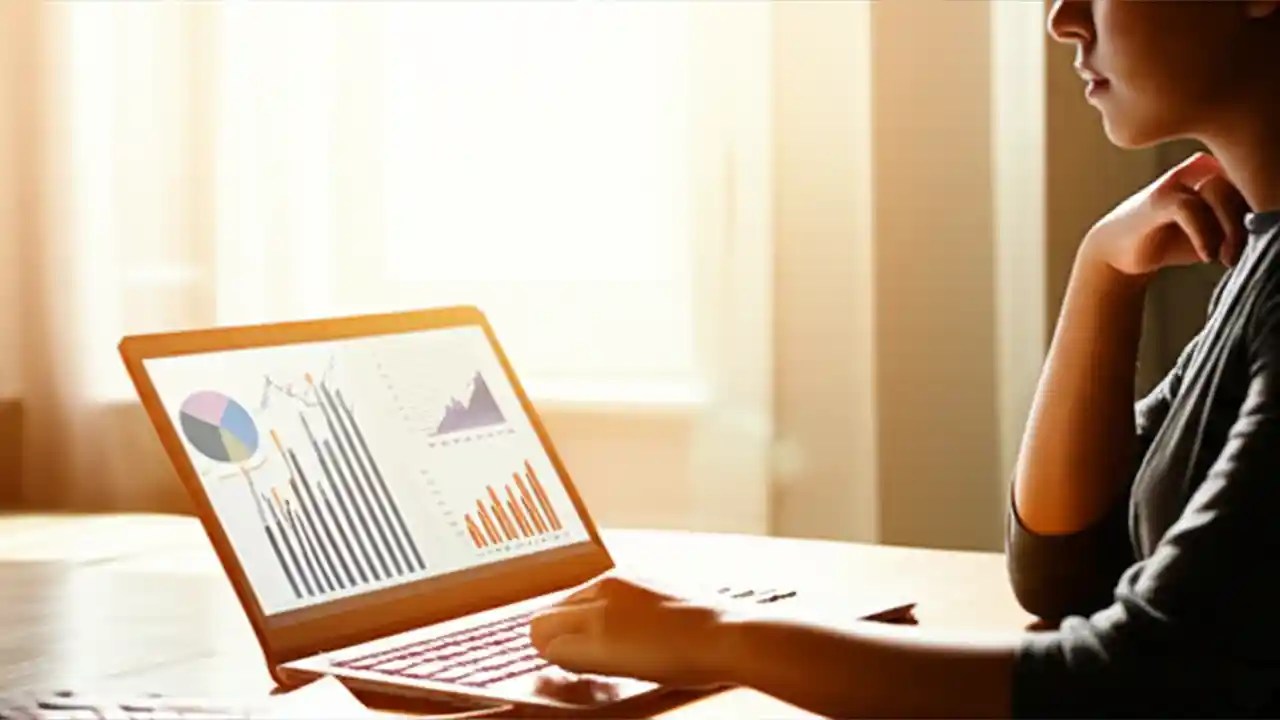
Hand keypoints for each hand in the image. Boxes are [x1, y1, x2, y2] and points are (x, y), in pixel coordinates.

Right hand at [529, 574, 730, 687]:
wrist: (730, 638)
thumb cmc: (669, 648)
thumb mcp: (604, 653)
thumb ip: (563, 645)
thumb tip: (540, 640)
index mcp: (600, 587)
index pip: (548, 615)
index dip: (550, 645)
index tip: (565, 665)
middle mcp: (620, 579)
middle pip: (575, 610)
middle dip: (573, 638)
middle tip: (590, 666)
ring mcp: (648, 585)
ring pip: (605, 611)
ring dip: (603, 636)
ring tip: (622, 660)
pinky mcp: (673, 596)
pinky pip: (634, 613)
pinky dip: (631, 632)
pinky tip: (649, 648)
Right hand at [1081, 151, 1249, 277]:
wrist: (1121, 253)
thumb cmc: (1173, 240)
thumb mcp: (1218, 230)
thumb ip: (1243, 221)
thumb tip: (1275, 226)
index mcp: (1220, 168)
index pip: (1257, 181)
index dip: (1263, 210)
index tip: (1260, 242)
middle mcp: (1200, 166)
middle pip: (1244, 184)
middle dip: (1250, 222)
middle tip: (1241, 254)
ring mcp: (1178, 179)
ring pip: (1222, 193)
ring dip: (1231, 230)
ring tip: (1225, 258)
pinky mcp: (1159, 197)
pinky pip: (1192, 209)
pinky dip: (1205, 235)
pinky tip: (1205, 256)